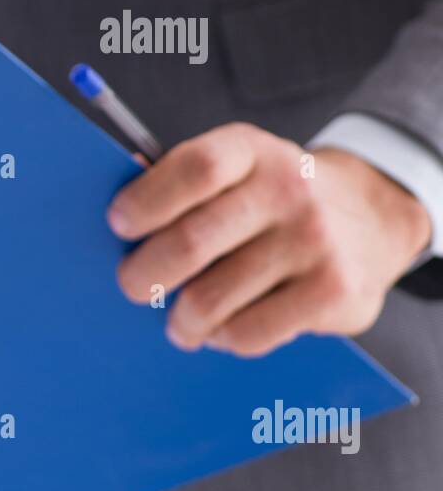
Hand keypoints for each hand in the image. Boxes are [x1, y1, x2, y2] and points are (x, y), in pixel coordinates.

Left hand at [107, 123, 431, 355]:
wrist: (372, 219)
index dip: (146, 202)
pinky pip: (245, 334)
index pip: (195, 168)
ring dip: (181, 321)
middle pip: (190, 243)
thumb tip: (118, 194)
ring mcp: (314, 240)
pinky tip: (224, 328)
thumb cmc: (270, 206)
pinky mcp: (332, 291)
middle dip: (143, 277)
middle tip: (135, 288)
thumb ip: (182, 184)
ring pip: (209, 301)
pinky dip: (222, 339)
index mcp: (252, 152)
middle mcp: (288, 189)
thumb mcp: (236, 173)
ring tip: (182, 320)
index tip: (118, 226)